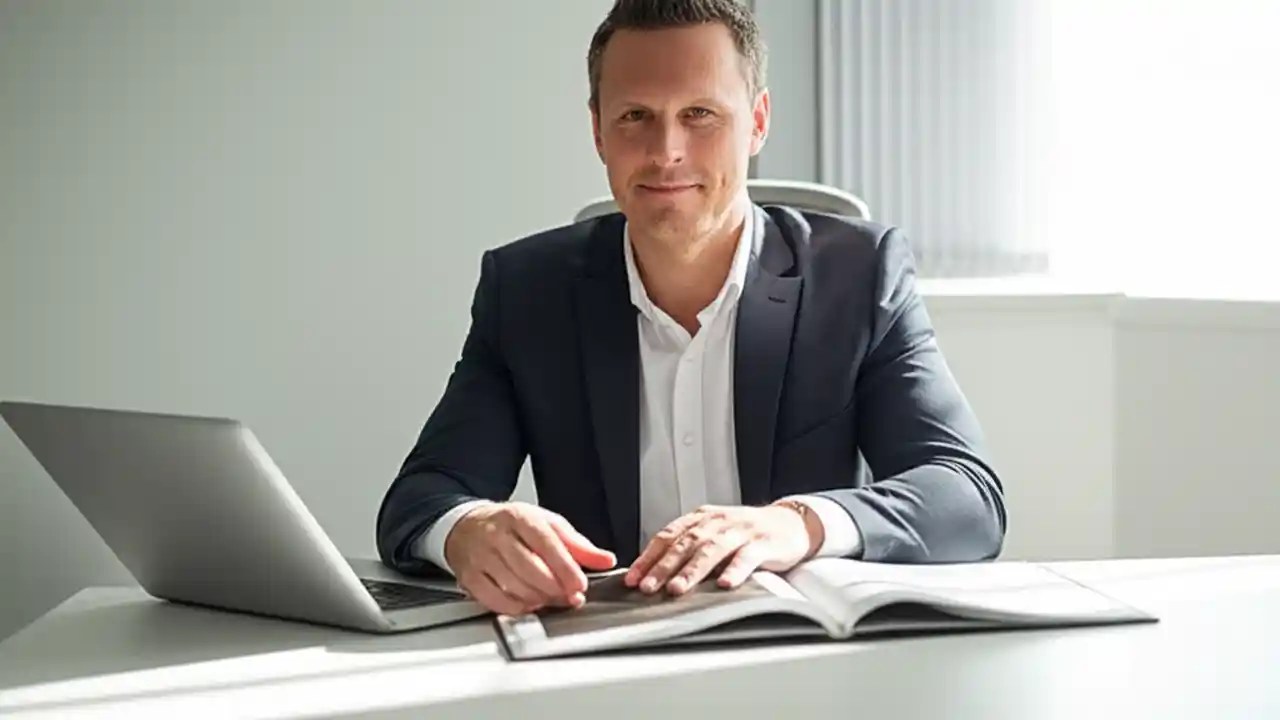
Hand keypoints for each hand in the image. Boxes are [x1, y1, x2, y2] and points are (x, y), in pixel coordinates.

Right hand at [444, 502, 616, 614]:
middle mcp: (498, 536)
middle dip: (555, 588)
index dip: (565, 567)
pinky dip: (516, 607)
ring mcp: (481, 557)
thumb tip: (605, 560)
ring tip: (552, 599)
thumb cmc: (511, 526)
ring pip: (514, 586)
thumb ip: (577, 544)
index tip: (580, 585)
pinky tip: (529, 604)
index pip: (546, 543)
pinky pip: (495, 600)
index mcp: (521, 517)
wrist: (467, 526)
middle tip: (570, 597)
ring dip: (539, 599)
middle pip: (530, 568)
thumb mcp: (547, 525)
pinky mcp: (470, 576)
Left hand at [624, 503, 823, 595]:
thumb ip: (689, 548)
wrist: (790, 523)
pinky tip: (725, 584)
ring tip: (677, 589)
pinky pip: (748, 556)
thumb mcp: (714, 533)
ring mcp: (742, 531)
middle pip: (686, 544)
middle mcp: (718, 522)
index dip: (649, 557)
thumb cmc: (746, 533)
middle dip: (664, 566)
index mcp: (702, 518)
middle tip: (648, 587)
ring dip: (692, 570)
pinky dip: (736, 570)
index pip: (668, 536)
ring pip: (712, 550)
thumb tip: (653, 573)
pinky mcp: (764, 543)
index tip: (633, 578)